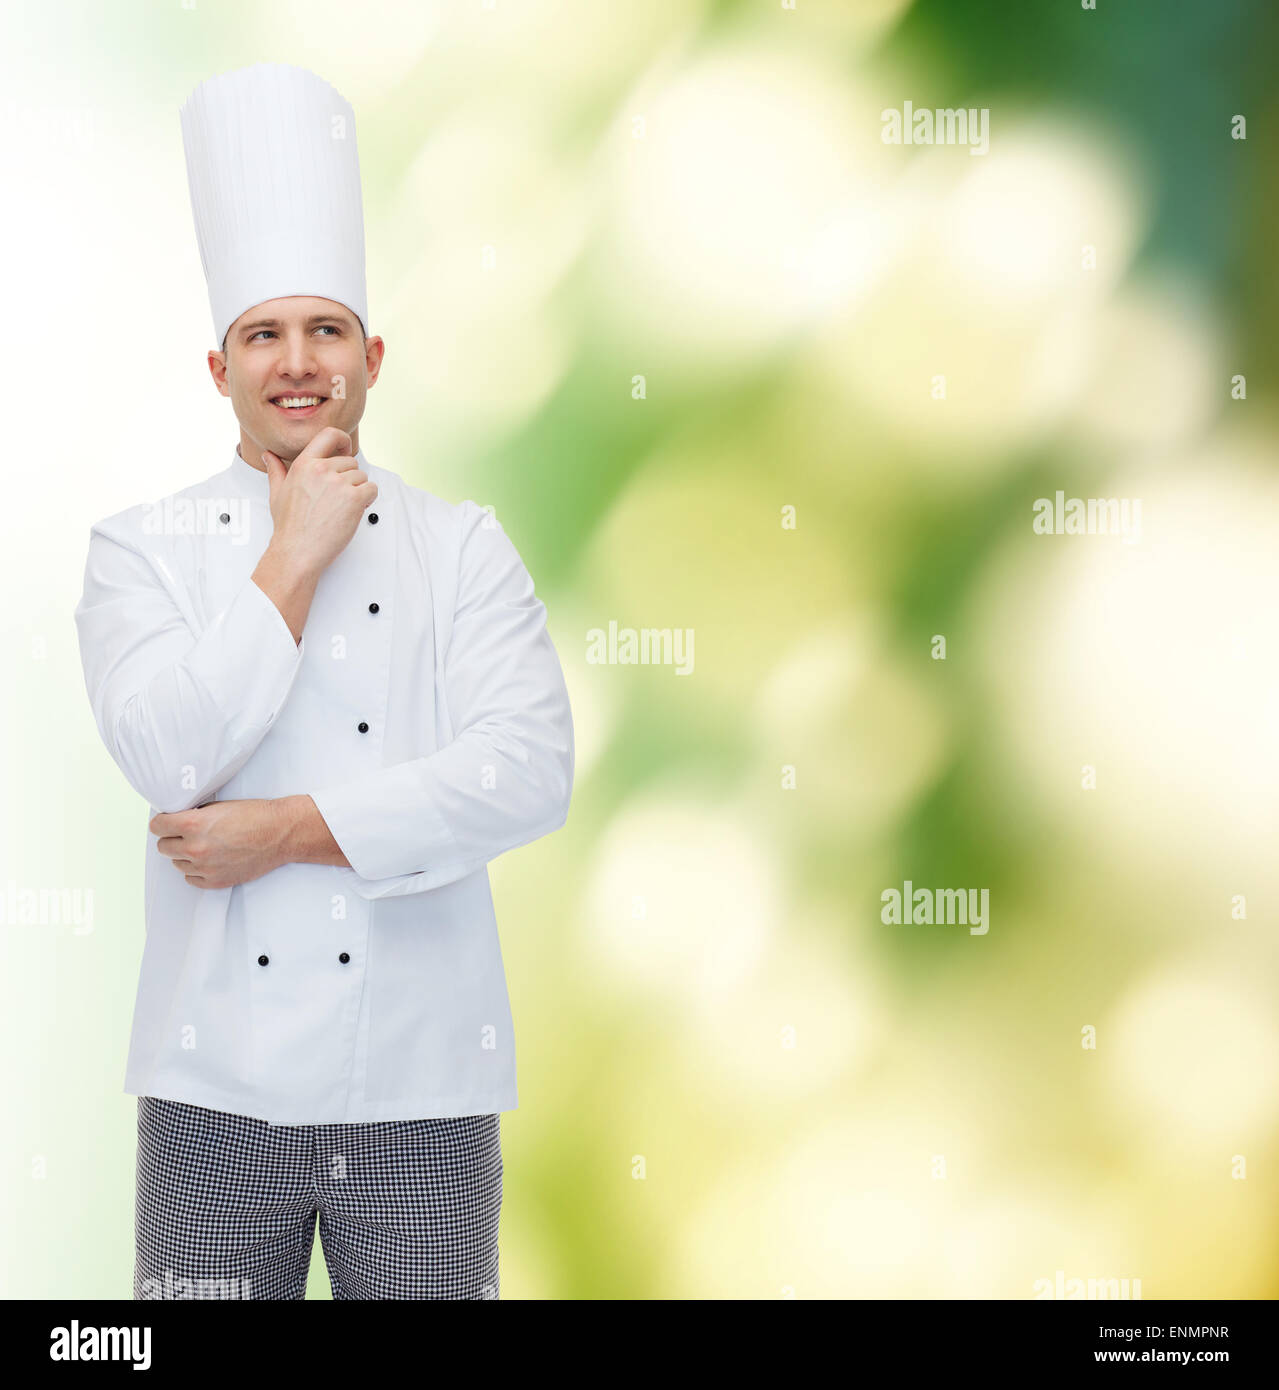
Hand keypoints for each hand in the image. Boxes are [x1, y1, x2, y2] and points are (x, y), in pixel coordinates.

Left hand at [150, 799, 288, 890]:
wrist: (280, 833)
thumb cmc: (255, 816)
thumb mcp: (218, 806)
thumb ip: (193, 815)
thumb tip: (175, 821)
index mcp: (193, 824)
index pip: (156, 827)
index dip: (163, 823)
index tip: (168, 823)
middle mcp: (195, 848)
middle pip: (163, 847)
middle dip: (173, 839)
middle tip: (188, 834)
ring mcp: (205, 867)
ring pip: (177, 863)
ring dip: (186, 855)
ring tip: (206, 846)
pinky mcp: (215, 881)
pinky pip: (191, 878)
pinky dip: (197, 870)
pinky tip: (211, 859)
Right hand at [262, 426, 377, 575]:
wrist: (297, 552)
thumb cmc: (288, 526)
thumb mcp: (277, 493)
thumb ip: (276, 470)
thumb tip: (268, 455)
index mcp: (304, 464)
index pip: (329, 434)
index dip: (342, 440)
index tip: (344, 450)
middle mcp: (322, 470)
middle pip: (351, 462)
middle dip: (349, 479)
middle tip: (337, 499)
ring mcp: (339, 484)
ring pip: (362, 477)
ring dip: (358, 491)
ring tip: (341, 508)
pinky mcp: (354, 499)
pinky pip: (372, 489)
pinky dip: (368, 500)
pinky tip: (354, 511)